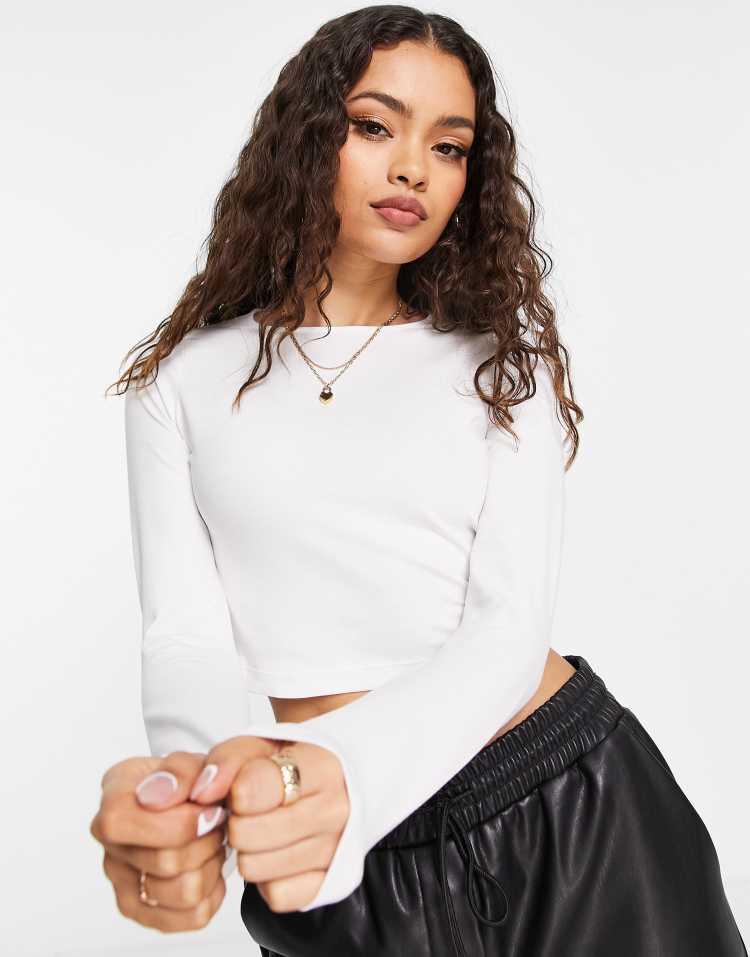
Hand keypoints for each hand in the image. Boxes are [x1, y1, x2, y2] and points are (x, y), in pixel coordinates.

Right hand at [89, 752, 229, 931]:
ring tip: (211, 842)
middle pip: (166, 862)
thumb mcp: (192, 760)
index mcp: (114, 799)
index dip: (176, 821)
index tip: (208, 809)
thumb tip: (161, 793)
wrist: (196, 800)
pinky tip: (209, 865)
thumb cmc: (190, 781)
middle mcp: (111, 845)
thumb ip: (180, 770)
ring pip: (184, 892)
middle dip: (206, 839)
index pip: (121, 823)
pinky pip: (193, 916)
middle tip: (217, 822)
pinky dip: (214, 891)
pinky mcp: (145, 911)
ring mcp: (124, 882)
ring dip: (212, 864)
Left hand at [188, 735, 349, 912]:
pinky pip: (273, 896)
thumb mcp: (254, 746)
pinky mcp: (327, 885)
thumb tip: (203, 791)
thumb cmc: (284, 765)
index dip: (236, 791)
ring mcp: (335, 851)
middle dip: (236, 822)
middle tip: (247, 813)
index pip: (262, 786)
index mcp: (323, 767)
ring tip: (260, 830)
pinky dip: (266, 880)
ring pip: (254, 868)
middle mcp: (336, 810)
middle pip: (247, 834)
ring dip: (247, 851)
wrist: (318, 786)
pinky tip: (274, 854)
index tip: (238, 790)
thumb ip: (226, 760)